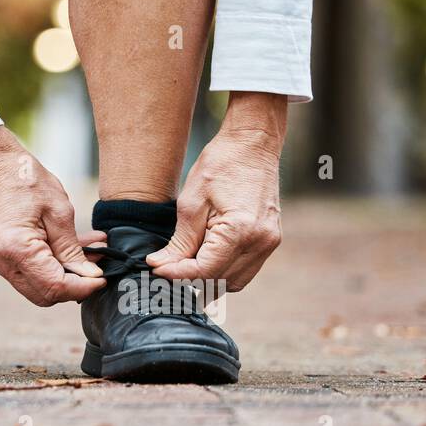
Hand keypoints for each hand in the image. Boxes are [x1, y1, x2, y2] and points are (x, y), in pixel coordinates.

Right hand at [0, 126, 104, 305]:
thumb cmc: (23, 177)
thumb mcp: (58, 210)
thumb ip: (72, 248)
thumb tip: (88, 275)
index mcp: (16, 248)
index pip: (54, 287)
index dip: (83, 287)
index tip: (102, 278)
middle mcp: (1, 261)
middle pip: (44, 294)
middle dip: (74, 286)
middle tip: (97, 267)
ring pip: (36, 286)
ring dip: (64, 275)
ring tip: (90, 252)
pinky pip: (28, 271)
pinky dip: (51, 266)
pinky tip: (72, 248)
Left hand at [146, 92, 285, 291]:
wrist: (253, 143)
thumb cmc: (220, 165)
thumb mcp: (190, 203)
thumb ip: (180, 241)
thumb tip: (160, 266)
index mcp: (240, 231)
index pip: (204, 270)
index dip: (176, 274)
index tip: (155, 269)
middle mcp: (261, 243)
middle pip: (220, 281)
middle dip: (190, 279)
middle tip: (165, 268)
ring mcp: (269, 243)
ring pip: (235, 282)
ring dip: (209, 280)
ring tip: (183, 266)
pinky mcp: (270, 240)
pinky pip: (245, 270)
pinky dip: (224, 272)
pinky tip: (205, 260)